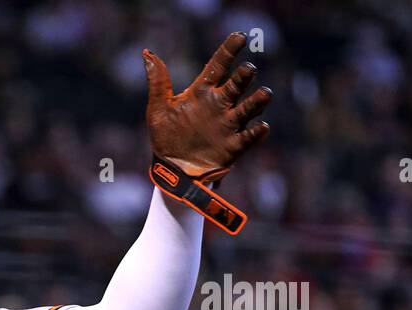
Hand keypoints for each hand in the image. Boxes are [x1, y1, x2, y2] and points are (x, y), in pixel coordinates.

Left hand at [144, 32, 271, 179]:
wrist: (172, 170)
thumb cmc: (166, 137)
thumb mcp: (158, 109)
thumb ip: (157, 82)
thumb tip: (147, 53)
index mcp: (203, 93)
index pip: (218, 66)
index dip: (228, 51)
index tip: (240, 37)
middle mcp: (220, 105)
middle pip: (237, 85)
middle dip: (244, 77)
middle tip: (248, 70)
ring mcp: (228, 125)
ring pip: (248, 108)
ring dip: (257, 101)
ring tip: (264, 94)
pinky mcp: (233, 146)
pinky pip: (248, 138)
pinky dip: (256, 133)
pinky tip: (262, 127)